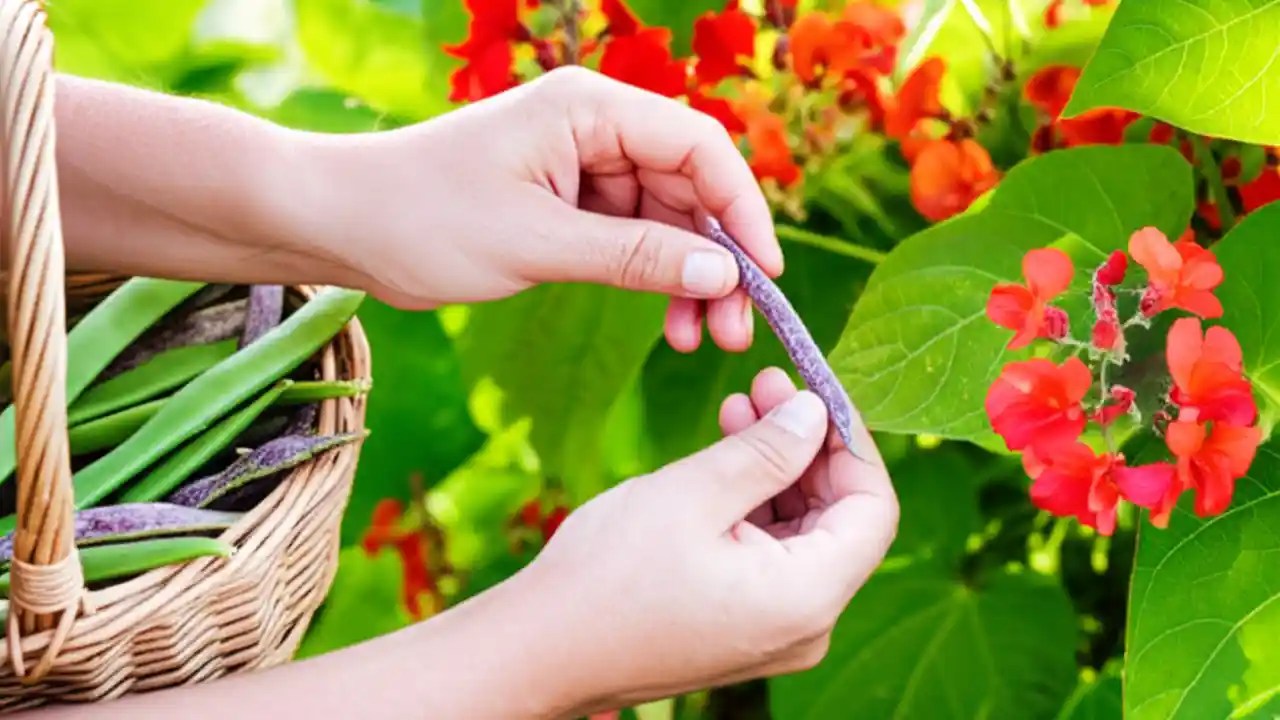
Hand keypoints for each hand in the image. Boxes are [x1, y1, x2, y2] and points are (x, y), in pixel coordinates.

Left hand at [297, 66, 780, 352]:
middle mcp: (594, 126)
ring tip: (696, 338)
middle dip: (716, 257)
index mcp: (590, 109)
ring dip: (686, 274)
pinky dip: (650, 274)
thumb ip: (635, 256)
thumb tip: (723, 273)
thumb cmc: (422, 217)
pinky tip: (664, 318)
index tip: (762, 278)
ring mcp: (580, 161)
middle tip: (729, 330)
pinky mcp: (564, 198)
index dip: (742, 212)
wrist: (339, 223)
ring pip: (664, 216)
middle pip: (688, 186)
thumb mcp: (537, 244)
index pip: (698, 149)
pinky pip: (629, 233)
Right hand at [510, 367, 898, 716]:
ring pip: (803, 533)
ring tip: (739, 407)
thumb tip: (816, 411)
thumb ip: (767, 450)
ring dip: (777, 469)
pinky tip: (723, 457)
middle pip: (840, 520)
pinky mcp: (742, 627)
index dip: (851, 441)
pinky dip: (754, 505)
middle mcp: (804, 625)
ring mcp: (773, 631)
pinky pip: (769, 557)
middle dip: (808, 447)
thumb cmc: (607, 576)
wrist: (538, 652)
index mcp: (806, 598)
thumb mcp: (692, 494)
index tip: (815, 388)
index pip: (873, 508)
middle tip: (768, 384)